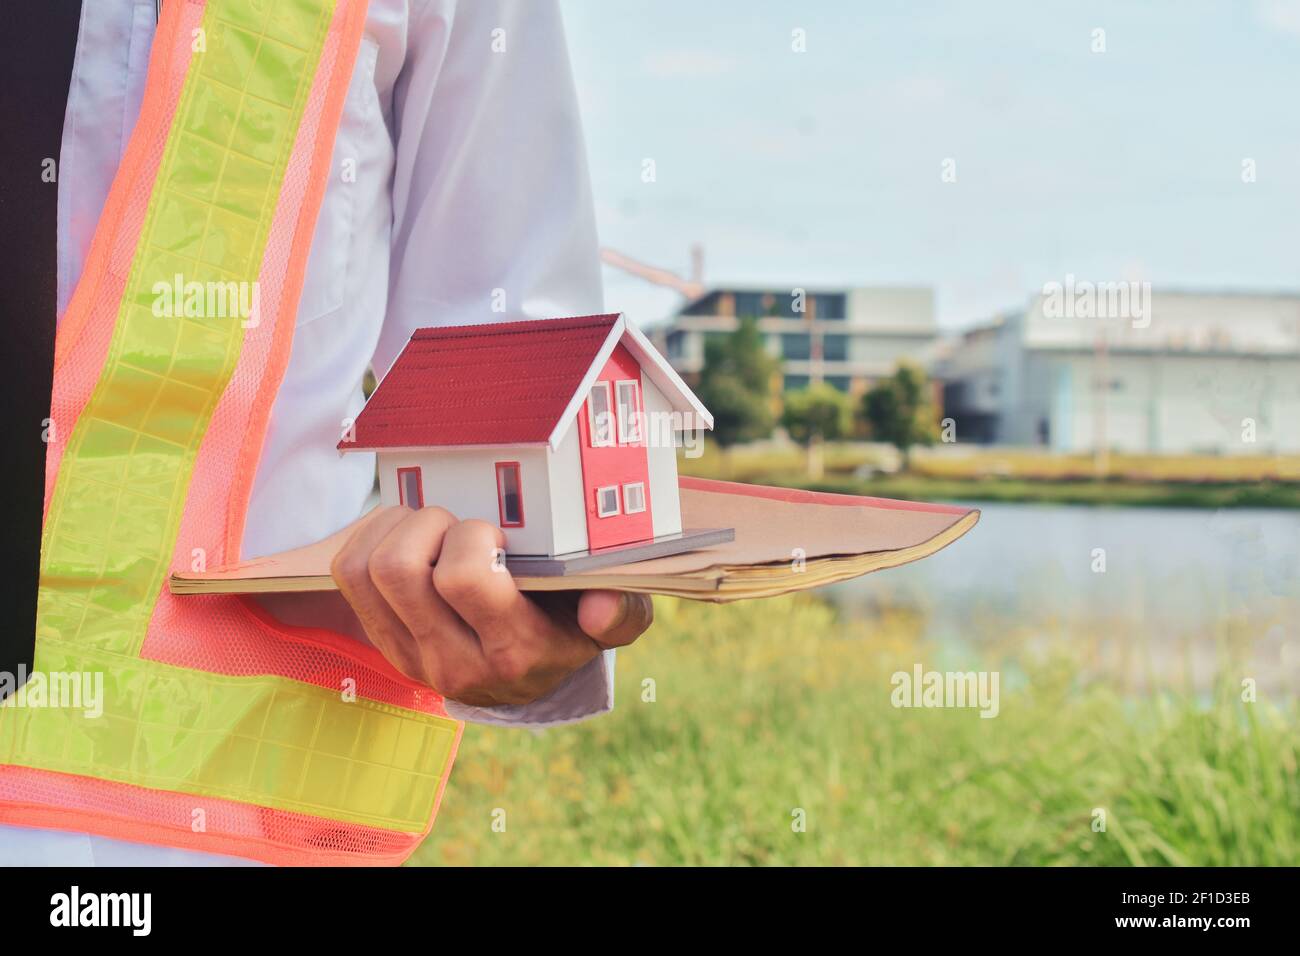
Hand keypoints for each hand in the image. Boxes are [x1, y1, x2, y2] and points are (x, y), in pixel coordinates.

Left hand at [327, 506, 651, 705]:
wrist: (532, 676)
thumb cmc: (572, 625)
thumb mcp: (615, 619)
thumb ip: (621, 612)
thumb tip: (599, 609)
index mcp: (513, 652)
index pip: (464, 579)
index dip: (473, 538)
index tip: (498, 538)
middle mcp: (453, 663)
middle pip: (399, 569)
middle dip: (428, 524)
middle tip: (459, 527)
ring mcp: (409, 656)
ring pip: (365, 568)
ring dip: (395, 528)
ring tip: (433, 529)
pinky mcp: (381, 641)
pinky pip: (348, 574)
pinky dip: (371, 538)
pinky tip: (410, 538)